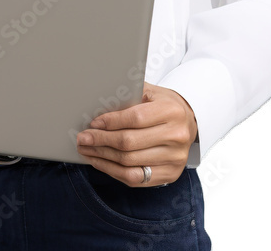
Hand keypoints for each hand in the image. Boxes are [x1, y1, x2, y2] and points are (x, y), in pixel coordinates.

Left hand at [76, 83, 197, 185]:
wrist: (188, 122)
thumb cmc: (164, 105)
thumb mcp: (151, 92)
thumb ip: (129, 95)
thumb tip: (99, 103)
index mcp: (171, 111)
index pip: (135, 118)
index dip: (111, 122)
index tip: (93, 123)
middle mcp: (176, 136)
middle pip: (130, 143)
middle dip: (101, 141)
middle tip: (83, 138)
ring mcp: (174, 159)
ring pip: (129, 163)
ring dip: (103, 158)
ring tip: (87, 150)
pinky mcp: (170, 175)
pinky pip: (135, 178)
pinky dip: (113, 171)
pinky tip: (100, 162)